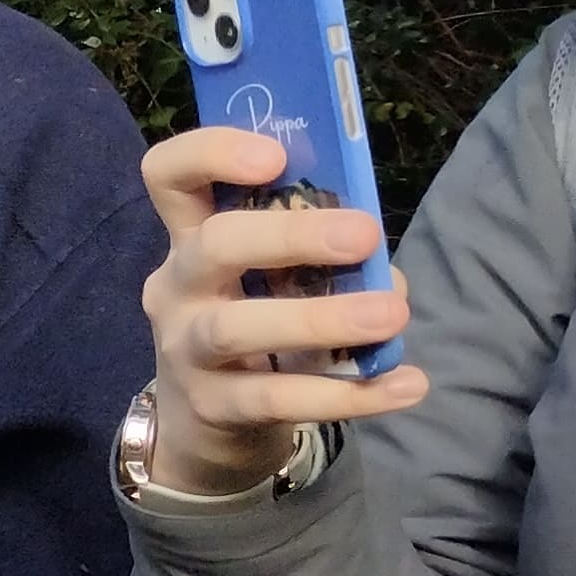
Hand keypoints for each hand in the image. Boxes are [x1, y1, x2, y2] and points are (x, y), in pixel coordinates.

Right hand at [135, 126, 428, 493]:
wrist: (206, 422)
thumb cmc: (253, 324)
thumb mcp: (268, 279)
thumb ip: (319, 260)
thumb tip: (386, 275)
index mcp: (190, 237)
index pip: (169, 175)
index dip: (211, 153)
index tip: (276, 156)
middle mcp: (177, 286)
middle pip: (213, 244)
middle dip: (290, 234)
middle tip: (364, 235)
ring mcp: (186, 349)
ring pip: (236, 327)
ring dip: (320, 318)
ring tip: (392, 315)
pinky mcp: (213, 406)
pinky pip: (278, 398)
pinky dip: (349, 394)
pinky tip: (406, 384)